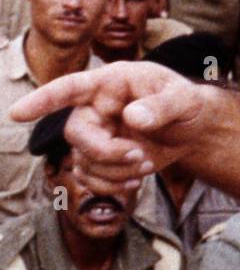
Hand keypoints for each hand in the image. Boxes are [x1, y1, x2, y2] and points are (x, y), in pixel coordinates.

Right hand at [8, 60, 208, 196]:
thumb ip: (162, 107)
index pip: (70, 88)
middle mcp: (95, 107)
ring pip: (82, 161)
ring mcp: (96, 134)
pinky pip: (89, 178)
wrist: (193, 129)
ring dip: (113, 172)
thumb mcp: (185, 100)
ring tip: (145, 165)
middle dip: (104, 152)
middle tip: (139, 156)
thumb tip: (133, 118)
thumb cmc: (187, 104)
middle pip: (75, 133)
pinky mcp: (101, 158)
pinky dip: (111, 186)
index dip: (43, 100)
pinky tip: (134, 181)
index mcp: (110, 83)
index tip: (18, 113)